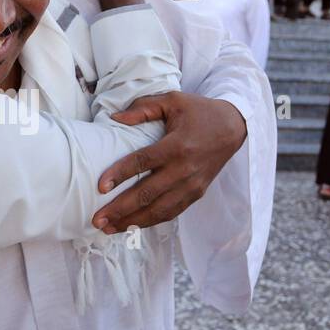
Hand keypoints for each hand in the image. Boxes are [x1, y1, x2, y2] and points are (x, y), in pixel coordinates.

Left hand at [91, 94, 246, 232]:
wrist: (232, 127)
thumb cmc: (198, 112)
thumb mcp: (172, 101)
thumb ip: (142, 108)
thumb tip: (113, 117)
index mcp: (176, 146)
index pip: (143, 162)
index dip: (120, 174)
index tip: (100, 186)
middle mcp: (184, 169)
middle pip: (147, 194)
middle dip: (120, 209)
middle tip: (97, 220)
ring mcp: (192, 185)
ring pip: (159, 210)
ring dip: (132, 222)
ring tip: (108, 228)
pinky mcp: (196, 194)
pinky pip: (171, 212)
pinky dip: (150, 222)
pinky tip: (131, 226)